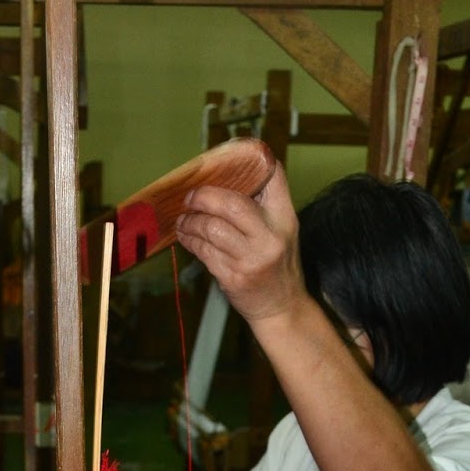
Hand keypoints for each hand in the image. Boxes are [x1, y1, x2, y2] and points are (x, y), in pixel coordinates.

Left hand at [175, 164, 306, 329]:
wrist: (281, 308)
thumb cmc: (278, 266)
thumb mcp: (283, 231)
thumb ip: (264, 206)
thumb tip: (227, 180)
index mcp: (285, 218)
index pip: (273, 177)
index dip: (249, 162)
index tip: (223, 162)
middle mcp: (269, 237)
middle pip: (231, 203)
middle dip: (204, 197)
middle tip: (190, 197)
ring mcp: (250, 259)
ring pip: (211, 228)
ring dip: (191, 222)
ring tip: (184, 220)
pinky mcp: (233, 277)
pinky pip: (204, 252)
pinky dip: (190, 241)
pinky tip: (186, 236)